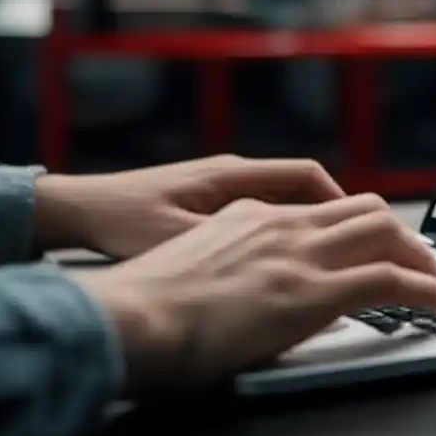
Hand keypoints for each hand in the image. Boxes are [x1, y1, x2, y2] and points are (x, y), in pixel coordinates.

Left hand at [35, 155, 344, 258]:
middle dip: (332, 214)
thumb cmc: (121, 221)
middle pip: (301, 187)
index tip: (362, 228)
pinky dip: (276, 232)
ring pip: (279, 200)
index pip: (307, 176)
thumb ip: (233, 246)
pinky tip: (275, 262)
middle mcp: (230, 174)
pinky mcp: (202, 203)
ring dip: (304, 225)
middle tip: (355, 245)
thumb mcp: (180, 239)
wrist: (74, 209)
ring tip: (322, 258)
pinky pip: (257, 212)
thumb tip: (284, 260)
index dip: (340, 201)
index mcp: (233, 175)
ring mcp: (216, 186)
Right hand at [72, 194, 435, 393]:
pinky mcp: (313, 292)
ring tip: (435, 280)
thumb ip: (230, 260)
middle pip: (366, 209)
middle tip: (419, 260)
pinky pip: (389, 279)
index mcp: (251, 214)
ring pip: (385, 233)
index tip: (375, 242)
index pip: (323, 206)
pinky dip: (424, 287)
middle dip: (400, 234)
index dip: (359, 223)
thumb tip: (255, 286)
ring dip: (419, 256)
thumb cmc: (143, 306)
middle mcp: (283, 224)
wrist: (127, 318)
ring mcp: (300, 254)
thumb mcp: (191, 263)